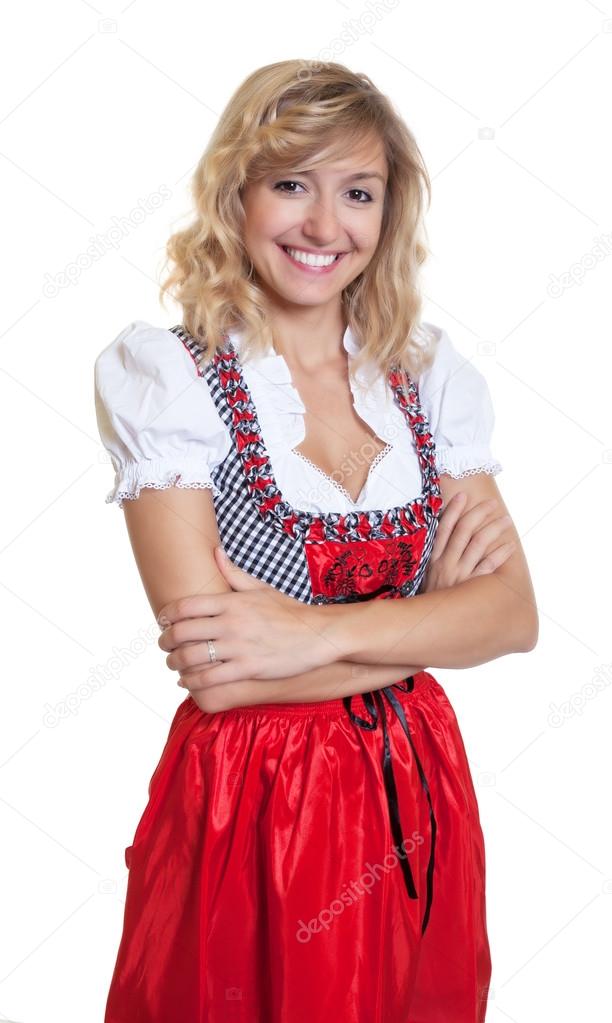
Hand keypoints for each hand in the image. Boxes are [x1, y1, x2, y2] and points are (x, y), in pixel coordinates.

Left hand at [157, 546, 336, 688]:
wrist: (318, 635)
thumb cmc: (289, 611)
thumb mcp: (261, 588)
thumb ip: (233, 573)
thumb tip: (215, 551)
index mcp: (232, 602)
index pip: (185, 606)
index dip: (166, 615)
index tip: (162, 621)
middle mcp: (231, 623)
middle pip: (182, 632)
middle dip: (165, 641)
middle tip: (163, 645)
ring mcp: (239, 647)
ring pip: (191, 658)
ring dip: (175, 663)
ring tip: (172, 664)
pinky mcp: (248, 668)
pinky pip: (210, 679)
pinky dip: (192, 682)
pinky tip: (187, 682)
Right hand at [419, 492, 514, 594]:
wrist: (427, 626)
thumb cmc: (430, 599)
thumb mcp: (426, 576)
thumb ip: (436, 557)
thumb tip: (447, 537)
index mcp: (432, 558)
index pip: (443, 528)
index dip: (453, 510)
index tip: (463, 495)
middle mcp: (445, 564)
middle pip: (463, 531)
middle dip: (478, 514)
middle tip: (492, 504)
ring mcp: (458, 575)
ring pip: (478, 544)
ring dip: (494, 529)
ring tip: (506, 520)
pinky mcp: (470, 588)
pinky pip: (487, 567)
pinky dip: (499, 555)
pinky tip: (509, 547)